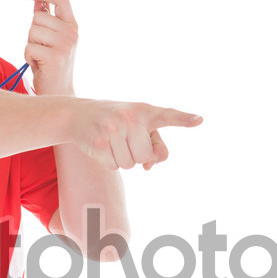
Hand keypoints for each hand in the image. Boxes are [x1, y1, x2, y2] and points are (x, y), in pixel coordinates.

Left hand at [24, 0, 77, 94]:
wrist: (59, 92)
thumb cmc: (51, 65)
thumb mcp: (50, 39)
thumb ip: (45, 19)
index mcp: (72, 26)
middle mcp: (71, 33)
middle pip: (39, 17)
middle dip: (33, 32)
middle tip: (41, 48)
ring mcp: (65, 44)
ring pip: (32, 31)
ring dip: (30, 45)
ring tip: (40, 57)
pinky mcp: (54, 56)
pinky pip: (29, 47)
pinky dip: (29, 56)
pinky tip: (38, 65)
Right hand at [68, 98, 202, 170]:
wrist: (77, 114)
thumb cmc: (115, 121)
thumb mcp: (137, 125)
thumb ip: (155, 145)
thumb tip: (150, 165)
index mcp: (144, 110)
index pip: (166, 116)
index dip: (183, 119)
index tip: (199, 120)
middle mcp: (129, 117)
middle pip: (146, 157)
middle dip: (136, 154)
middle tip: (123, 139)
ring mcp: (112, 129)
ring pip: (130, 164)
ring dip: (122, 159)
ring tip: (112, 142)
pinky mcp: (98, 143)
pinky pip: (114, 167)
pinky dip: (109, 162)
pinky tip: (102, 147)